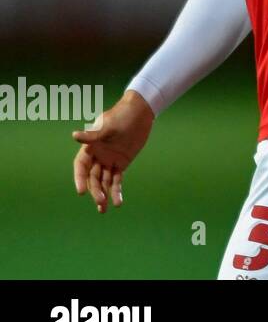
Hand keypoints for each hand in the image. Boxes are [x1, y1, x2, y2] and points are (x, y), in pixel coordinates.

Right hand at [72, 90, 154, 213]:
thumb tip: (74, 136)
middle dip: (95, 190)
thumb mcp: (107, 126)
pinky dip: (117, 190)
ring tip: (104, 209)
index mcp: (90, 147)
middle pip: (92, 177)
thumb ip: (92, 135)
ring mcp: (109, 161)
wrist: (139, 113)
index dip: (80, 179)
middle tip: (100, 201)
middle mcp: (98, 156)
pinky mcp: (121, 163)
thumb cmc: (120, 116)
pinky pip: (117, 179)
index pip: (81, 167)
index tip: (81, 192)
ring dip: (104, 194)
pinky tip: (118, 202)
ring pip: (103, 181)